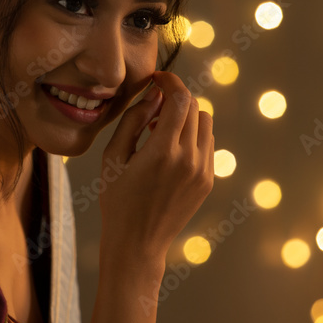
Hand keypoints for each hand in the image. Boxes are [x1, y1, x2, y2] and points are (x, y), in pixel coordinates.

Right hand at [97, 70, 214, 267]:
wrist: (137, 243)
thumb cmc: (117, 199)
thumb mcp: (114, 157)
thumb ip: (134, 120)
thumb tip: (154, 95)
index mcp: (163, 151)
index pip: (180, 99)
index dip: (170, 81)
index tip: (157, 79)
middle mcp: (189, 159)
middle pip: (194, 107)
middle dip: (175, 98)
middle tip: (153, 107)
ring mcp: (203, 171)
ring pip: (205, 123)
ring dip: (186, 117)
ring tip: (160, 131)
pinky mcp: (208, 181)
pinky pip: (207, 144)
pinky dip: (192, 137)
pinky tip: (170, 150)